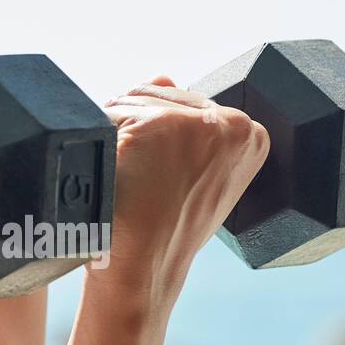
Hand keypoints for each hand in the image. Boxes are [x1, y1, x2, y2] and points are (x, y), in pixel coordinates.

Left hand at [87, 74, 270, 315]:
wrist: (143, 269)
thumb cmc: (167, 225)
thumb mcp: (196, 172)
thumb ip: (188, 121)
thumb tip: (163, 75)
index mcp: (248, 132)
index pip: (182, 99)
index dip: (155, 126)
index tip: (151, 161)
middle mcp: (227, 121)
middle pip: (153, 94)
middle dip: (131, 123)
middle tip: (132, 172)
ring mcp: (187, 123)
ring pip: (125, 103)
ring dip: (111, 131)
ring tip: (124, 176)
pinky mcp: (149, 128)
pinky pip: (104, 117)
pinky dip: (96, 142)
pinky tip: (110, 174)